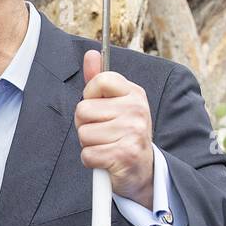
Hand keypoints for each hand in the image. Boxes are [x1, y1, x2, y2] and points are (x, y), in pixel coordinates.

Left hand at [76, 50, 154, 207]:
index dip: (90, 96)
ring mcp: (132, 132)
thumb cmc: (124, 135)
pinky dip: (91, 161)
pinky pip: (87, 154)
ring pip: (83, 133)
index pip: (100, 80)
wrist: (142, 170)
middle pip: (83, 110)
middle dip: (85, 124)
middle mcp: (136, 110)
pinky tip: (106, 160)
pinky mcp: (124, 155)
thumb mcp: (116, 104)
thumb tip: (90, 54)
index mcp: (134, 94)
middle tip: (103, 132)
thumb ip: (100, 81)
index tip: (100, 108)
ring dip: (89, 144)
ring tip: (106, 145)